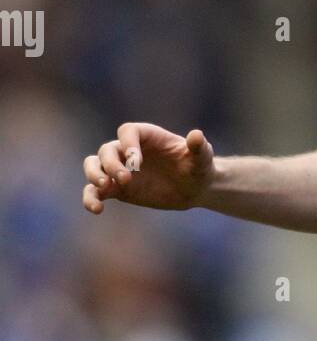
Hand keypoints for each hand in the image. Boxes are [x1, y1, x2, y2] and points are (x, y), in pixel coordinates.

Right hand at [82, 122, 215, 213]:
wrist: (194, 188)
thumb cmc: (198, 166)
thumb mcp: (202, 157)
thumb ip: (198, 147)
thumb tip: (196, 135)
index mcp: (148, 136)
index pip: (128, 131)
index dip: (128, 144)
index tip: (136, 162)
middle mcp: (129, 150)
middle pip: (108, 149)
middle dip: (111, 163)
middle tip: (125, 179)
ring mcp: (120, 169)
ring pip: (94, 165)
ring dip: (93, 174)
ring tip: (103, 187)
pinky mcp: (117, 189)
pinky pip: (95, 191)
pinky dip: (90, 198)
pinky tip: (97, 210)